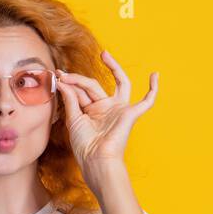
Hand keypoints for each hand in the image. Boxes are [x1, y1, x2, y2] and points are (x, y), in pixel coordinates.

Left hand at [55, 49, 157, 181]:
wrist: (96, 159)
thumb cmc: (84, 145)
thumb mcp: (73, 119)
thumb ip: (70, 99)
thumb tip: (62, 80)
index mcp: (92, 110)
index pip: (81, 91)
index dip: (69, 82)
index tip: (57, 75)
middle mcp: (106, 107)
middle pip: (94, 85)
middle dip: (79, 78)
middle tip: (65, 72)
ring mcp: (119, 109)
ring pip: (119, 83)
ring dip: (114, 67)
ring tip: (104, 54)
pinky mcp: (131, 113)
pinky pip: (148, 101)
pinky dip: (153, 89)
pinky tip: (155, 75)